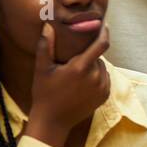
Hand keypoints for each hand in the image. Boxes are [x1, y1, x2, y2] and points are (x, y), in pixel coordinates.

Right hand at [22, 21, 110, 146]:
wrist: (53, 121)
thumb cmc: (44, 94)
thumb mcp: (41, 69)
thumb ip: (45, 46)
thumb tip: (48, 26)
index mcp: (81, 68)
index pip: (101, 44)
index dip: (104, 32)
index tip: (103, 24)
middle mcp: (95, 77)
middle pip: (97, 57)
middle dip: (87, 56)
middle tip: (72, 61)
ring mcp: (102, 87)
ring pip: (101, 68)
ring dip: (92, 67)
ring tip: (75, 76)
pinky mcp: (105, 96)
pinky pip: (104, 79)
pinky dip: (96, 78)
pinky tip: (81, 84)